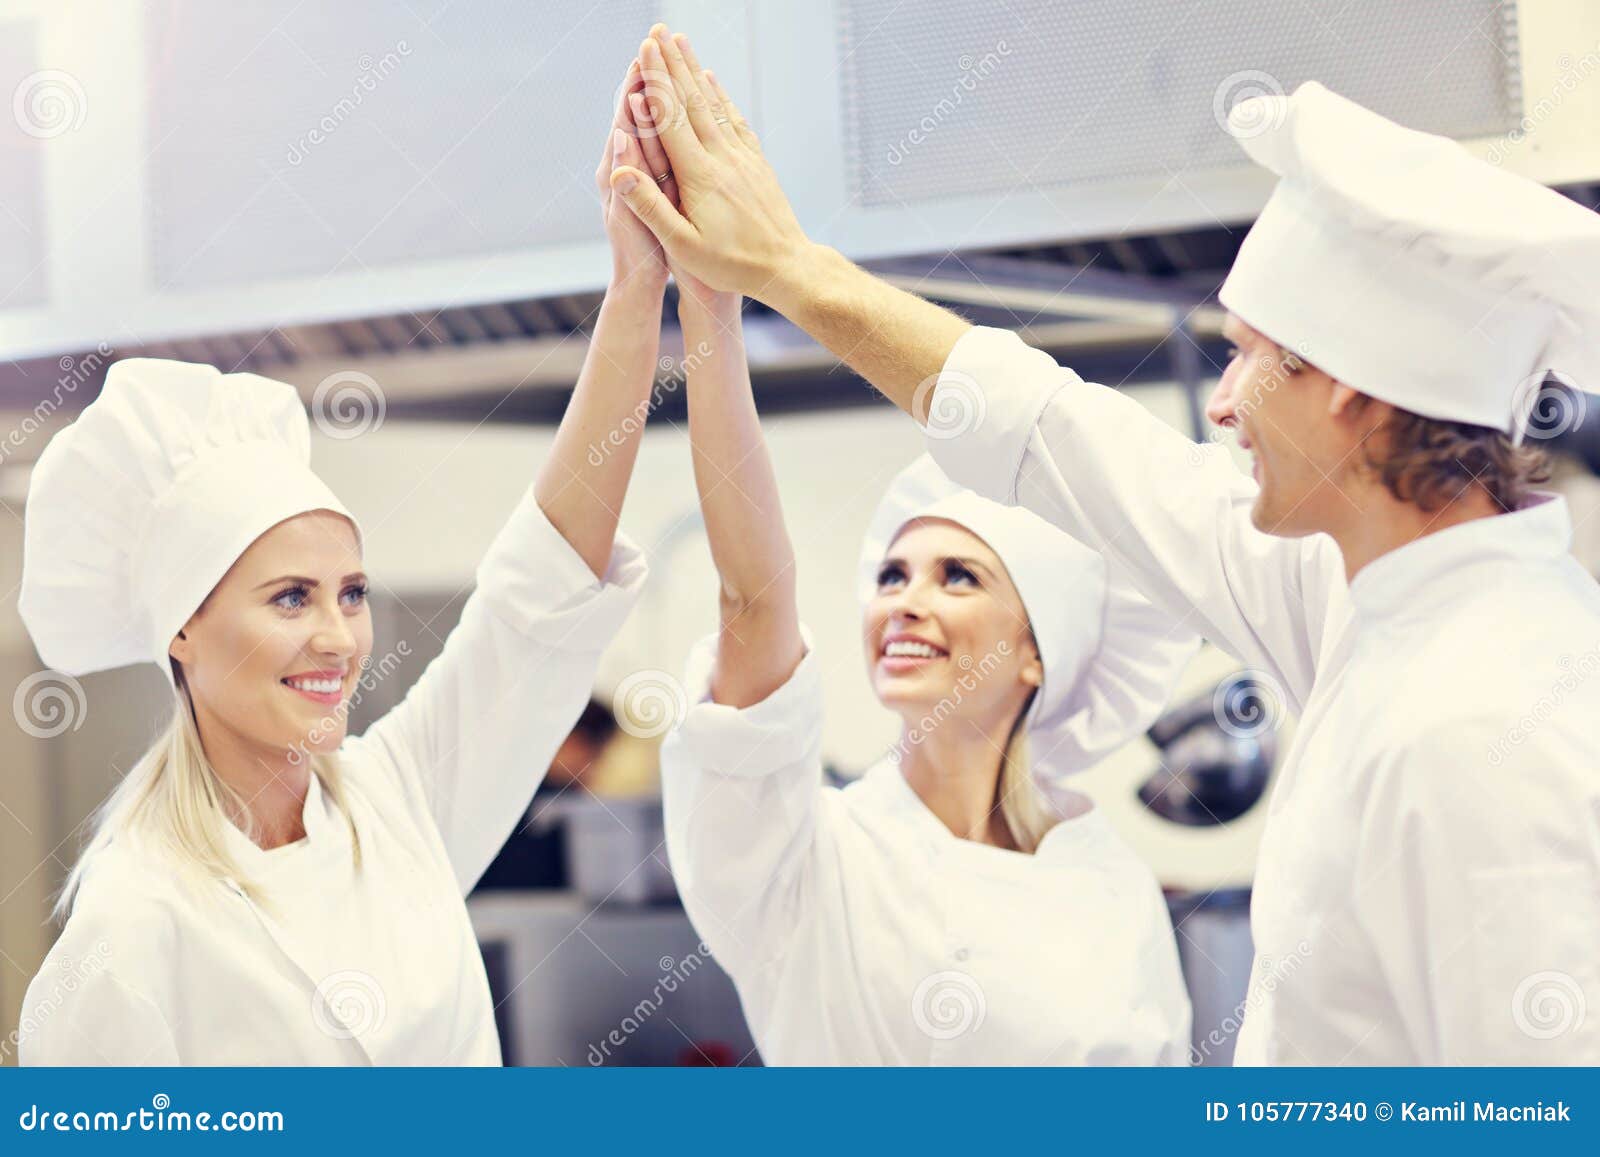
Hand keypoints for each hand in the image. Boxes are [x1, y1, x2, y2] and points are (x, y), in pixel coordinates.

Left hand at [597, 58, 667, 288]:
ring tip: (672, 59)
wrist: (641, 284)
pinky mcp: (657, 179)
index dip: (634, 87)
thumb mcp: (633, 223)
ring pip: (654, 122)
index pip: (624, 121)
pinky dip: (676, 117)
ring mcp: (641, 172)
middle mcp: (624, 167)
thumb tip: (619, 137)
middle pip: (637, 113)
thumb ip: (626, 182)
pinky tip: (690, 102)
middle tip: (656, 40)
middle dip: (647, 77)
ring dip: (662, 90)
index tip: (643, 57)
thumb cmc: (640, 261)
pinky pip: (667, 139)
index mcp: (616, 174)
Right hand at [609, 26, 810, 301]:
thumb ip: (651, 208)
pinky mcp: (756, 164)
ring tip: (681, 42)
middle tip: (657, 31)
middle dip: (672, 63)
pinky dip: (720, 97)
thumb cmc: (731, 266)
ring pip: (714, 104)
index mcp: (699, 176)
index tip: (644, 50)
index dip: (656, 82)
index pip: (671, 118)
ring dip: (694, 70)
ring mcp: (742, 158)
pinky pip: (734, 122)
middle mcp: (722, 158)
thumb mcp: (684, 247)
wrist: (787, 268)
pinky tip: (713, 82)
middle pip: (692, 101)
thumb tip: (620, 171)